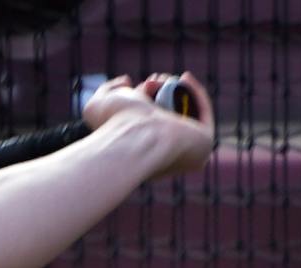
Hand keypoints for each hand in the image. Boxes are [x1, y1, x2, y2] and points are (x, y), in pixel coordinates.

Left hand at [83, 71, 214, 177]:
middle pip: (167, 116)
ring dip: (177, 91)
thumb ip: (109, 91)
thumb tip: (125, 82)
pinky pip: (203, 114)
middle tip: (154, 82)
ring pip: (185, 113)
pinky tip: (184, 78)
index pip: (146, 123)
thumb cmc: (112, 125)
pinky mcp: (202, 145)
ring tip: (163, 80)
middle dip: (162, 92)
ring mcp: (183, 152)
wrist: (133, 138)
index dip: (146, 99)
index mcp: (137, 154)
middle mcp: (160, 156)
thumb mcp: (97, 105)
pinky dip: (195, 93)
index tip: (142, 85)